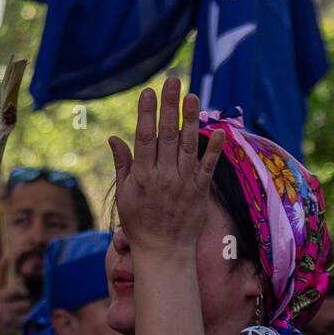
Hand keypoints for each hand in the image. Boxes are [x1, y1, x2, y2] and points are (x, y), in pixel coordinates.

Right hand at [0, 255, 31, 334]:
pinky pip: (26, 318)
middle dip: (22, 295)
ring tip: (15, 315)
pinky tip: (15, 324)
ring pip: (25, 305)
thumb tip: (20, 278)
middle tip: (22, 298)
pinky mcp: (10, 325)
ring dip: (24, 309)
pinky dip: (24, 320)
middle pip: (19, 291)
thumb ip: (6, 289)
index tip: (7, 256)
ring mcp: (3, 314)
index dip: (2, 267)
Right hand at [108, 76, 224, 259]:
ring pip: (189, 146)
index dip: (147, 113)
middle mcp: (164, 176)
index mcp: (142, 176)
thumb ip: (122, 165)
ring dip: (191, 120)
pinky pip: (208, 167)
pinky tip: (219, 130)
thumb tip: (114, 138)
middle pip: (168, 135)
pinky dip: (214, 149)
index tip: (149, 92)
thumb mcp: (124, 195)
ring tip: (192, 96)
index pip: (145, 138)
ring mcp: (184, 183)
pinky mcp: (200, 192)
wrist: (163, 252)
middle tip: (173, 81)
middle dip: (170, 107)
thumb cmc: (139, 223)